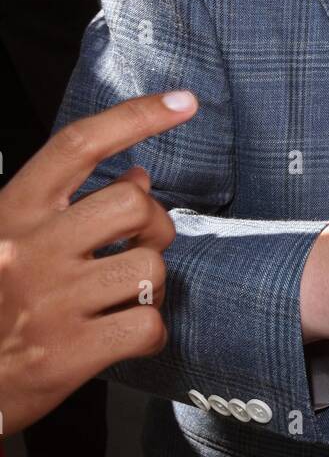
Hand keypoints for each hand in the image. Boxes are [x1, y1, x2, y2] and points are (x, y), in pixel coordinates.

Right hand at [0, 92, 197, 435]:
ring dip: (151, 285)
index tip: (183, 102)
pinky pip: (147, 325)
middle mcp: (29, 249)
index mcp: (12, 212)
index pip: (78, 145)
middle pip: (133, 203)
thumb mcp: (11, 238)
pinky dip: (148, 333)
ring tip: (124, 297)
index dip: (135, 117)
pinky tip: (124, 335)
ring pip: (150, 268)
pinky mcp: (68, 354)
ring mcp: (50, 302)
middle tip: (140, 246)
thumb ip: (67, 206)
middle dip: (155, 224)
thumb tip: (138, 176)